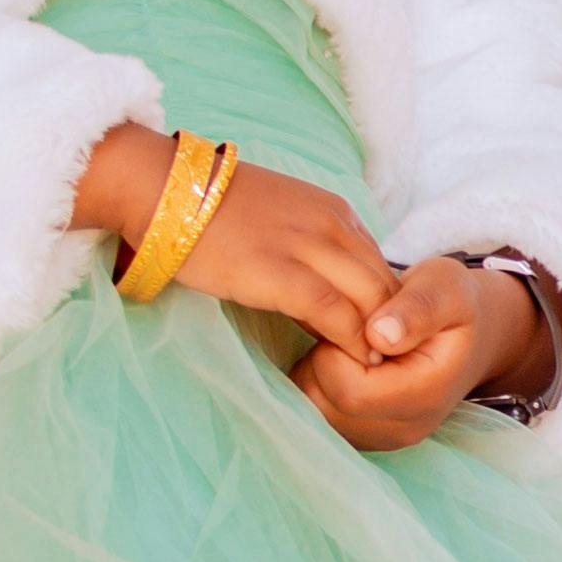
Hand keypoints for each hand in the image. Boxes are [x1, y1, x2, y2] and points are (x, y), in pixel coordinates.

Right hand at [70, 126, 397, 353]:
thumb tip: (326, 299)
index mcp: (334, 212)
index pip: (383, 266)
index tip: (386, 340)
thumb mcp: (281, 220)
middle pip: (387, 285)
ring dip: (380, 340)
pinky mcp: (283, 274)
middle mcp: (333, 225)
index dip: (391, 308)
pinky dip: (353, 342)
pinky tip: (355, 363)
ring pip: (371, 300)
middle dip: (396, 328)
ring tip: (379, 372)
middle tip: (394, 364)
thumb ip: (312, 251)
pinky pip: (336, 314)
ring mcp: (310, 248)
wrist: (165, 189)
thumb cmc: (212, 210)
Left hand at [297, 254, 554, 451]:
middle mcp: (401, 429)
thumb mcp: (446, 290)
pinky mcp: (362, 436)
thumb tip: (380, 334)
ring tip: (350, 345)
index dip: (339, 349)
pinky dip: (320, 383)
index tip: (358, 320)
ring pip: (313, 409)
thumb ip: (418, 309)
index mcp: (425, 397)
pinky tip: (346, 362)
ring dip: (318, 371)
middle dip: (324, 359)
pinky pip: (316, 412)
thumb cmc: (451, 306)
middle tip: (352, 329)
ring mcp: (380, 438)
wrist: (466, 336)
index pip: (350, 391)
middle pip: (325, 404)